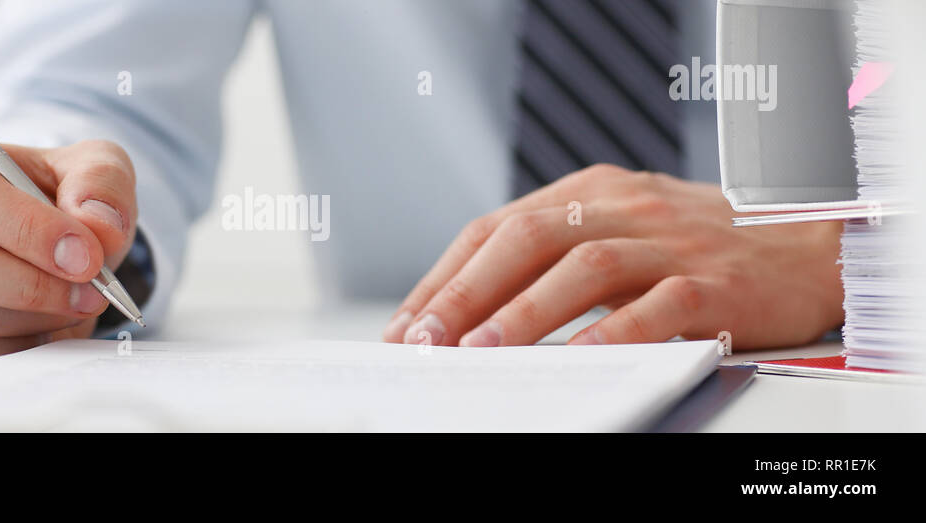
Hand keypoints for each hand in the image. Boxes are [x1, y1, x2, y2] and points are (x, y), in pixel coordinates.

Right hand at [0, 135, 137, 363]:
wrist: (60, 242)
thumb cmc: (63, 197)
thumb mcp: (95, 168)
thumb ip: (101, 182)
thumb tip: (96, 224)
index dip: (26, 227)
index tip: (85, 254)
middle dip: (31, 283)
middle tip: (90, 290)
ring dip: (34, 316)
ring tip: (78, 302)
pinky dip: (17, 345)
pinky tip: (49, 324)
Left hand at [383, 164, 843, 348]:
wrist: (811, 245)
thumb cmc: (699, 245)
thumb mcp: (622, 227)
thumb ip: (556, 254)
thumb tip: (468, 316)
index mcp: (592, 191)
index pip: (497, 227)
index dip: (447, 277)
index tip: (408, 324)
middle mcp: (625, 207)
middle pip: (528, 240)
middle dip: (467, 293)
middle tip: (426, 340)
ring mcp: (671, 243)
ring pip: (585, 268)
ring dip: (524, 312)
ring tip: (480, 351)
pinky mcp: (715, 283)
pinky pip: (656, 309)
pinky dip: (610, 336)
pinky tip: (573, 362)